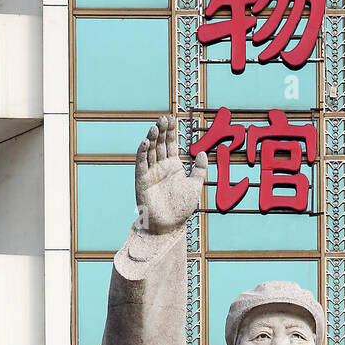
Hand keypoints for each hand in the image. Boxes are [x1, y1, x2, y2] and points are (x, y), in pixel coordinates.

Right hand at [134, 114, 207, 236]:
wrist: (169, 227)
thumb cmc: (181, 209)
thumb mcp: (195, 187)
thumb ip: (199, 170)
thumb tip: (202, 152)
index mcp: (173, 166)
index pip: (170, 143)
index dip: (171, 131)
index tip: (172, 117)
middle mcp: (161, 167)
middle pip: (159, 143)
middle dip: (161, 130)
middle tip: (163, 117)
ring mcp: (151, 172)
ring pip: (150, 150)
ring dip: (152, 138)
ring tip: (155, 126)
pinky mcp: (142, 180)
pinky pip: (141, 163)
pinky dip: (142, 152)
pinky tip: (146, 141)